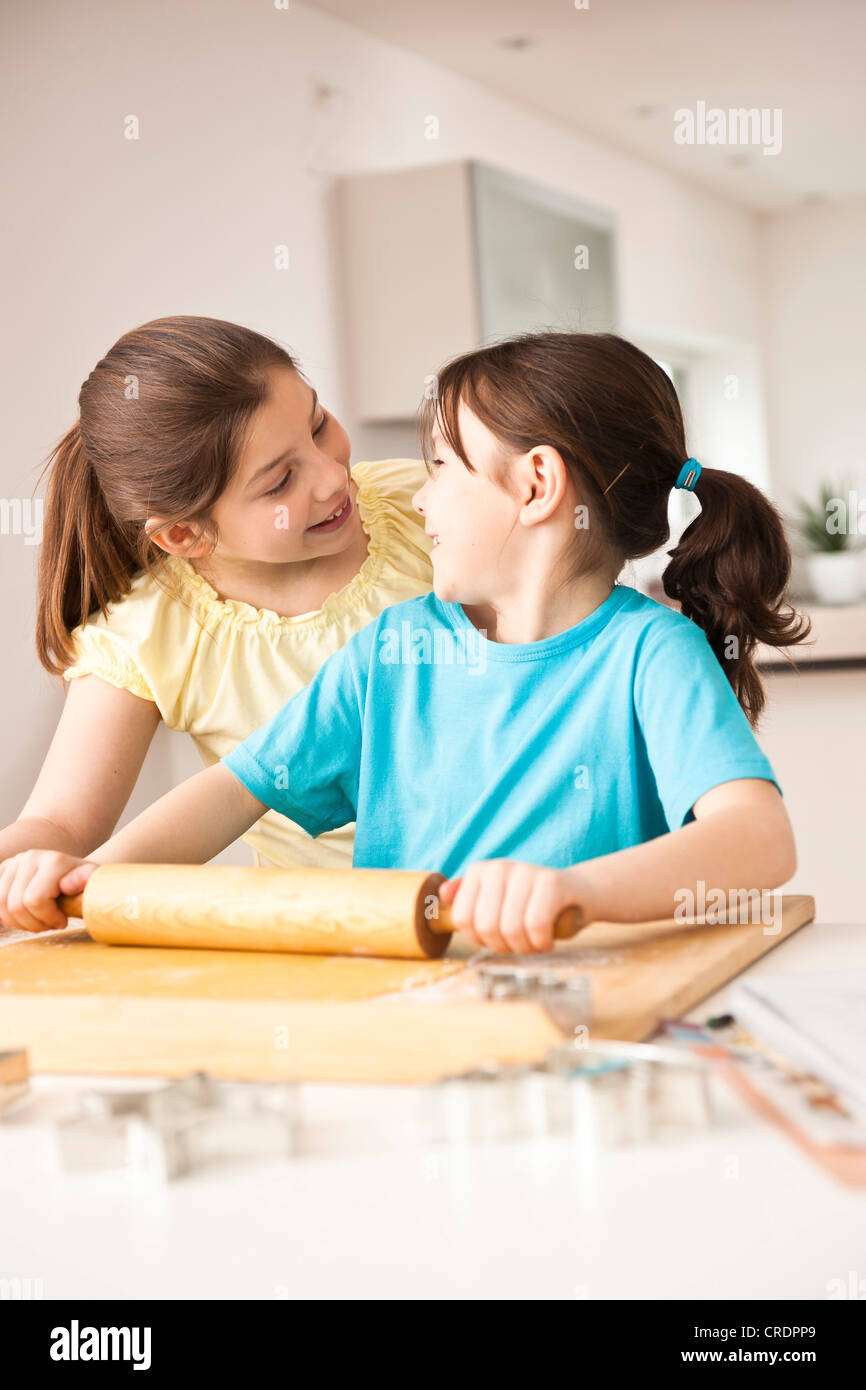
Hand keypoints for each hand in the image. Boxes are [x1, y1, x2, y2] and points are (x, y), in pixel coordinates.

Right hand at [0, 851, 98, 933]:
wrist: (75, 873)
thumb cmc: (86, 886)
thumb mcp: (95, 885)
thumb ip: (85, 882)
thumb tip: (66, 885)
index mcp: (53, 860)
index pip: (34, 900)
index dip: (47, 919)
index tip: (63, 921)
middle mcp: (31, 856)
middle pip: (15, 905)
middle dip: (33, 924)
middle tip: (49, 924)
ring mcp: (15, 861)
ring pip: (1, 905)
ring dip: (19, 922)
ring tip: (38, 921)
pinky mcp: (4, 869)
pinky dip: (5, 915)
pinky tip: (23, 916)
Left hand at [438, 859, 587, 953]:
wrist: (577, 894)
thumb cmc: (531, 905)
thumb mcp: (496, 902)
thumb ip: (467, 900)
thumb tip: (443, 894)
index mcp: (480, 871)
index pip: (463, 920)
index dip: (480, 939)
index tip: (498, 937)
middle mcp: (499, 867)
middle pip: (486, 927)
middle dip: (504, 946)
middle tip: (520, 943)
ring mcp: (525, 871)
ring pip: (511, 929)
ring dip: (526, 947)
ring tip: (534, 941)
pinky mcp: (551, 882)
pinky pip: (536, 926)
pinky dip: (542, 942)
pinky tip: (548, 939)